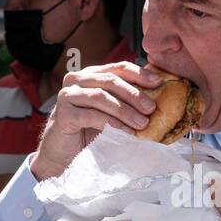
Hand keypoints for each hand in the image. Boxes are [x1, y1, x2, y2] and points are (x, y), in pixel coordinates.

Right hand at [30, 62, 161, 179]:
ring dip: (125, 110)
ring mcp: (68, 95)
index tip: (158, 83)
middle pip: (110, 80)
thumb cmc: (88, 131)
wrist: (63, 153)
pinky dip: (112, 123)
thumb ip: (124, 101)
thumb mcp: (109, 112)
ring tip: (141, 123)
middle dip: (134, 94)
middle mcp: (77, 80)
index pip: (117, 67)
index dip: (139, 73)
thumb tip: (155, 101)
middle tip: (151, 108)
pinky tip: (125, 131)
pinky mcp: (63, 113)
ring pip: (101, 97)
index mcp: (91, 75)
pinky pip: (92, 115)